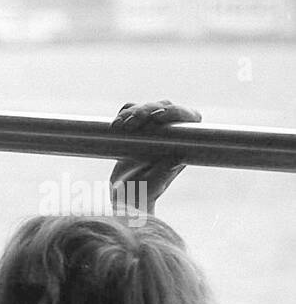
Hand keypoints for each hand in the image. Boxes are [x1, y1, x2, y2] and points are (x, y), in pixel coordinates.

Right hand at [109, 99, 200, 214]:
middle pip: (165, 107)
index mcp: (180, 144)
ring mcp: (151, 130)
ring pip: (147, 106)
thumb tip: (177, 157)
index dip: (176, 112)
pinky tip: (115, 126)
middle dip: (148, 109)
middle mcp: (168, 134)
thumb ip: (164, 173)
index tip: (158, 117)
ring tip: (120, 127)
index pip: (188, 117)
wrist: (125, 197)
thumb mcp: (154, 186)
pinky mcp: (134, 130)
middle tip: (131, 123)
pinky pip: (130, 111)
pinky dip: (122, 113)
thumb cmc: (142, 194)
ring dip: (133, 111)